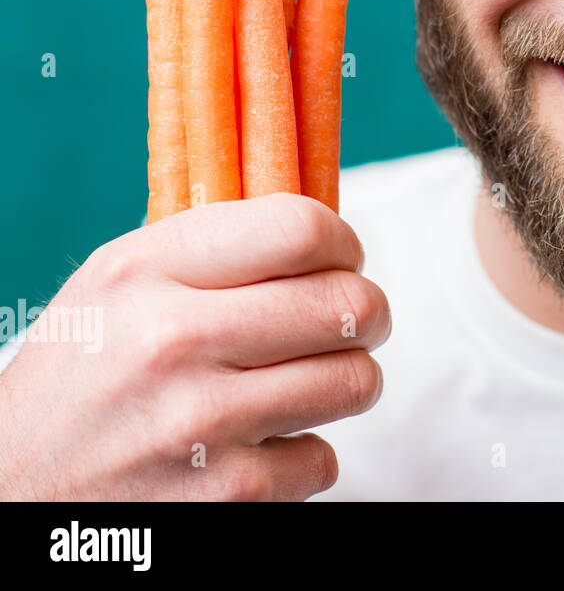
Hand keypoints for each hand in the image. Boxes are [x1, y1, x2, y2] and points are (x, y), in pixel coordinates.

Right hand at [0, 193, 388, 500]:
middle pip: (347, 304)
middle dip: (366, 314)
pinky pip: (325, 458)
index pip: (300, 229)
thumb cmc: (86, 375)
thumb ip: (216, 248)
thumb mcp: (120, 285)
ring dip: (346, 382)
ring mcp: (201, 422)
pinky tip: (256, 446)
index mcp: (145, 271)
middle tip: (351, 323)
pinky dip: (303, 455)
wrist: (11, 493)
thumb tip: (326, 229)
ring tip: (307, 382)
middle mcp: (172, 339)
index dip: (344, 243)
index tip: (342, 260)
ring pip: (355, 381)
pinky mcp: (226, 496)